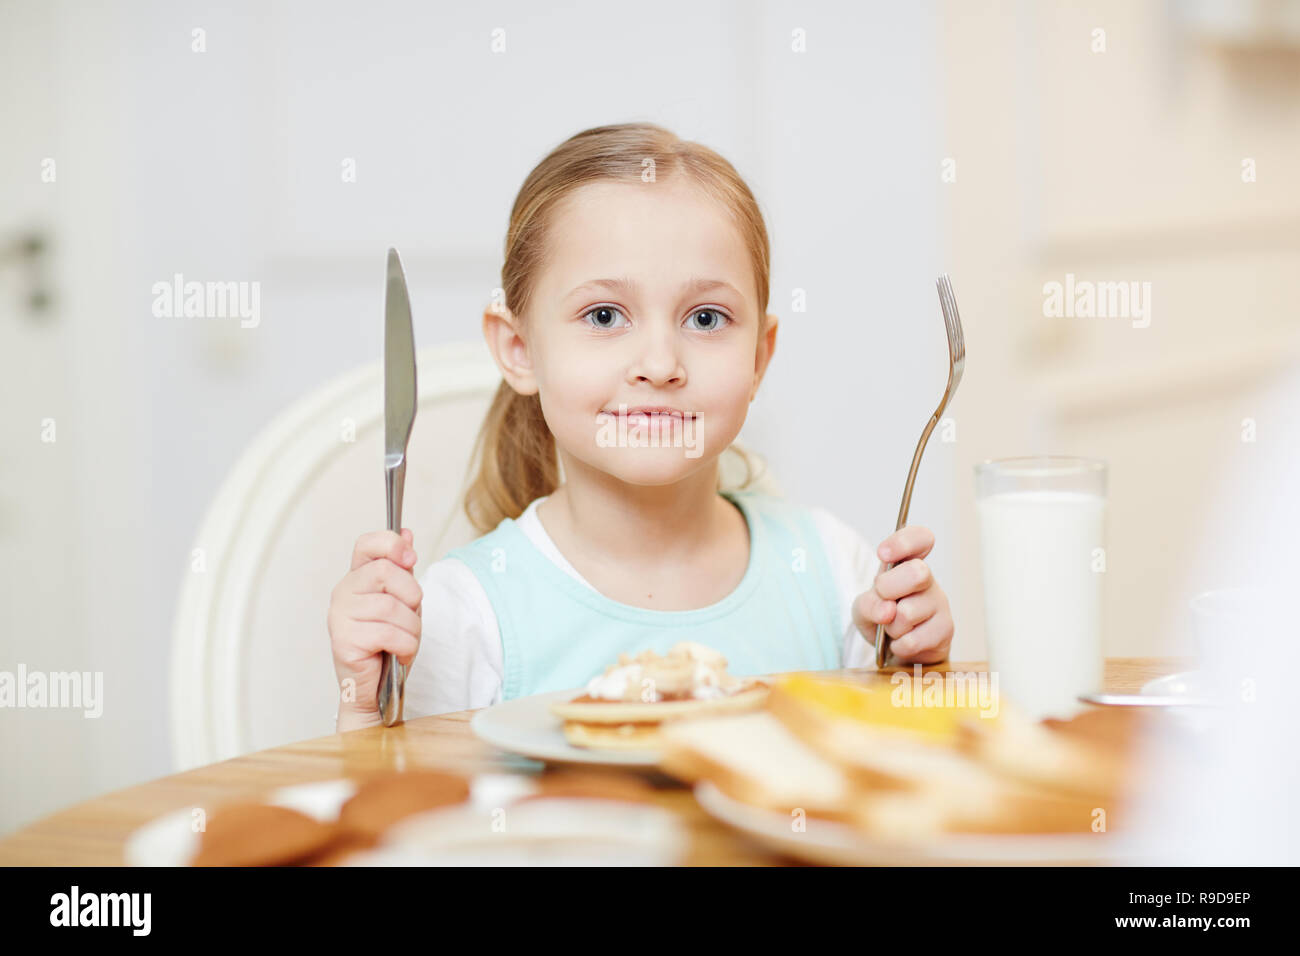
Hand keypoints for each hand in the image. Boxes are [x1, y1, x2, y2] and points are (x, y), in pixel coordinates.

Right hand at [327, 528, 422, 730]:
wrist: (373, 688)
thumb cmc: (387, 645)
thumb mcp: (402, 603)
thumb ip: (403, 571)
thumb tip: (407, 534)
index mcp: (357, 578)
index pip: (367, 544)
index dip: (391, 544)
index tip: (411, 557)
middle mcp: (344, 592)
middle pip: (387, 572)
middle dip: (412, 597)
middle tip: (409, 618)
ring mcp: (340, 615)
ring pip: (393, 608)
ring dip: (411, 629)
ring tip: (404, 641)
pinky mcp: (344, 640)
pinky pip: (389, 633)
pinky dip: (405, 646)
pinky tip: (398, 654)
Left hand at [852, 525, 952, 663]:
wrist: (896, 650)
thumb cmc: (881, 619)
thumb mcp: (863, 608)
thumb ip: (868, 604)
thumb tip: (887, 610)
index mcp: (906, 563)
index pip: (919, 538)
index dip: (903, 542)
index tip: (883, 554)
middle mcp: (926, 578)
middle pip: (916, 572)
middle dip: (889, 590)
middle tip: (884, 602)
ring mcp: (939, 602)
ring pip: (907, 613)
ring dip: (891, 627)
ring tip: (894, 627)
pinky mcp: (946, 629)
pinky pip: (913, 640)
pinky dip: (899, 645)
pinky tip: (903, 642)